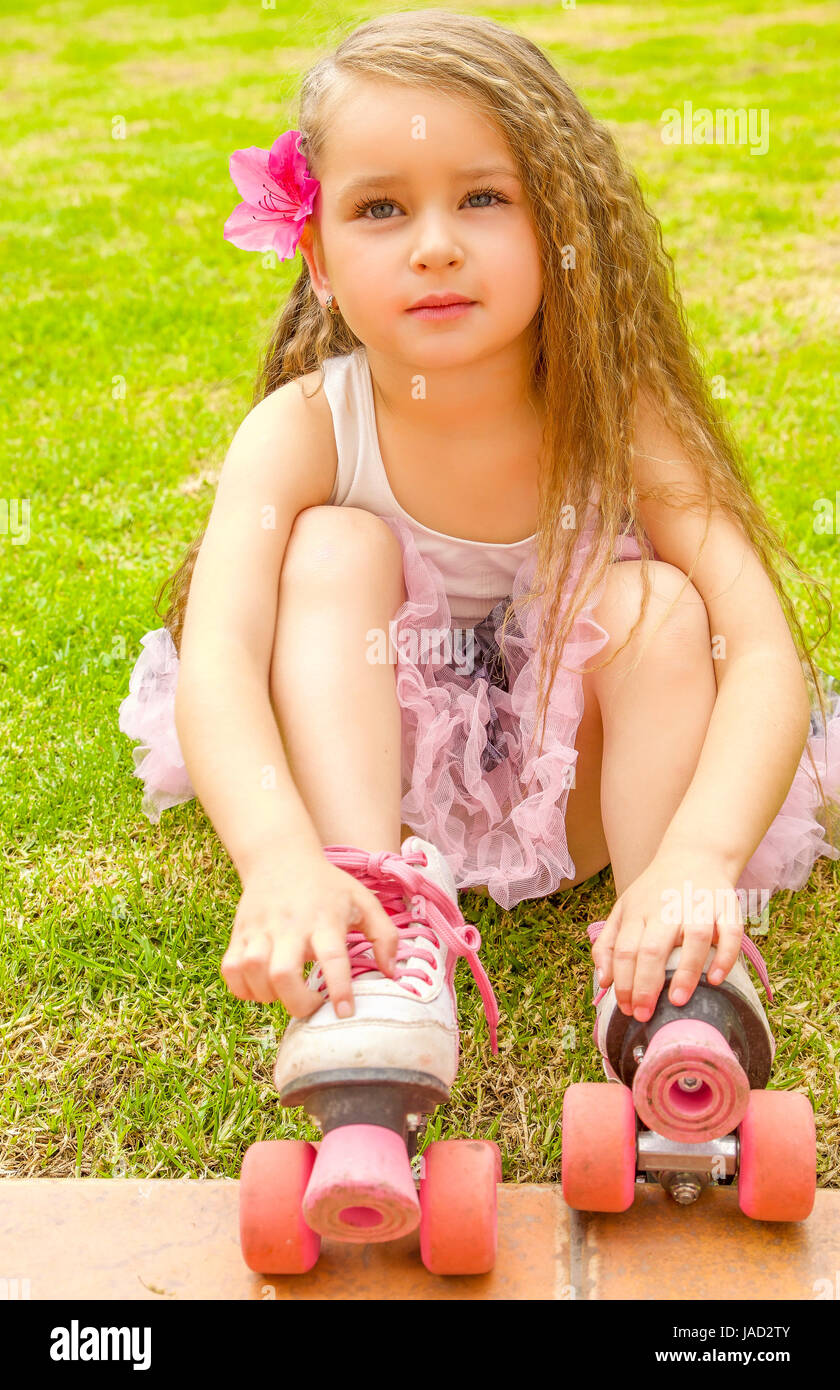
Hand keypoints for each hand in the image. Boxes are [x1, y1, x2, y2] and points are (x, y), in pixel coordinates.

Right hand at [221, 851, 398, 1016]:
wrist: (281, 858)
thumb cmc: (328, 886)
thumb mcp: (364, 901)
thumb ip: (385, 936)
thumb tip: (391, 973)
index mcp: (325, 918)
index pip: (332, 957)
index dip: (338, 988)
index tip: (345, 1012)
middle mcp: (290, 924)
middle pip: (282, 972)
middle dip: (296, 1002)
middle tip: (312, 1007)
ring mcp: (260, 928)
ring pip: (253, 971)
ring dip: (268, 995)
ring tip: (286, 995)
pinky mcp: (239, 933)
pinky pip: (230, 969)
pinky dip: (242, 989)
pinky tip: (261, 989)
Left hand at [591, 848, 743, 1021]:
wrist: (695, 854)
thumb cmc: (656, 891)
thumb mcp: (625, 908)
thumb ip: (609, 944)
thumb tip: (603, 981)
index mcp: (638, 910)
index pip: (625, 950)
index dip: (623, 982)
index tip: (626, 1009)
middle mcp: (667, 908)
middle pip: (653, 947)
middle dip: (646, 985)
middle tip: (645, 1014)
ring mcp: (699, 906)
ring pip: (694, 939)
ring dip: (686, 973)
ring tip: (678, 1001)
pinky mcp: (726, 906)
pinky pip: (730, 932)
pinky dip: (725, 956)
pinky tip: (715, 979)